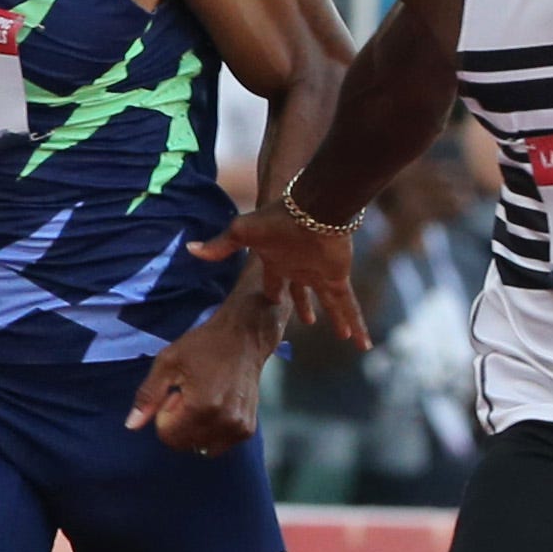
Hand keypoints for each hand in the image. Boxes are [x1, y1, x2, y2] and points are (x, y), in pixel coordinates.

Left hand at [127, 304, 273, 452]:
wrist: (244, 337)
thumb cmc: (204, 345)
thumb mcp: (167, 363)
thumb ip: (148, 396)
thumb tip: (131, 426)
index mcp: (201, 407)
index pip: (168, 436)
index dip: (165, 416)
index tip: (175, 394)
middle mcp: (223, 422)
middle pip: (184, 444)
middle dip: (179, 424)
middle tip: (188, 397)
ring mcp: (238, 427)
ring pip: (201, 447)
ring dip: (196, 430)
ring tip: (203, 402)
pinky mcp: (247, 429)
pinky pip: (219, 445)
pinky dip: (212, 432)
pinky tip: (217, 407)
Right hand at [190, 195, 359, 335]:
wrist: (311, 210)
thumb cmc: (275, 220)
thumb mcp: (241, 234)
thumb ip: (220, 246)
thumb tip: (191, 250)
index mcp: (278, 261)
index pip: (274, 281)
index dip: (273, 292)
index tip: (273, 300)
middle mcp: (301, 269)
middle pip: (303, 294)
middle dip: (304, 307)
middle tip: (308, 321)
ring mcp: (320, 274)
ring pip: (331, 304)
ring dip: (338, 321)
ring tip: (346, 337)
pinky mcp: (337, 278)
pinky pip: (347, 305)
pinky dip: (356, 322)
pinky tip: (361, 341)